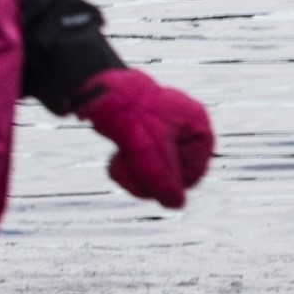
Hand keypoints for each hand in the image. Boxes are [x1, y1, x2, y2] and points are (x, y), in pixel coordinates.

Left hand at [77, 68, 213, 209]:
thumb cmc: (125, 112)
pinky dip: (130, 167)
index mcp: (197, 127)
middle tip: (126, 169)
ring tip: (118, 164)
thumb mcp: (144, 149)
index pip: (192, 174)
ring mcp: (166, 133)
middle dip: (147, 178)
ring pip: (157, 172)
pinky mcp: (147, 137)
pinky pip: (145, 163)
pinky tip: (116, 162)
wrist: (95, 89)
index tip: (146, 179)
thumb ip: (161, 179)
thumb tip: (176, 204)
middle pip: (174, 174)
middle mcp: (186, 129)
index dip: (167, 183)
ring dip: (136, 175)